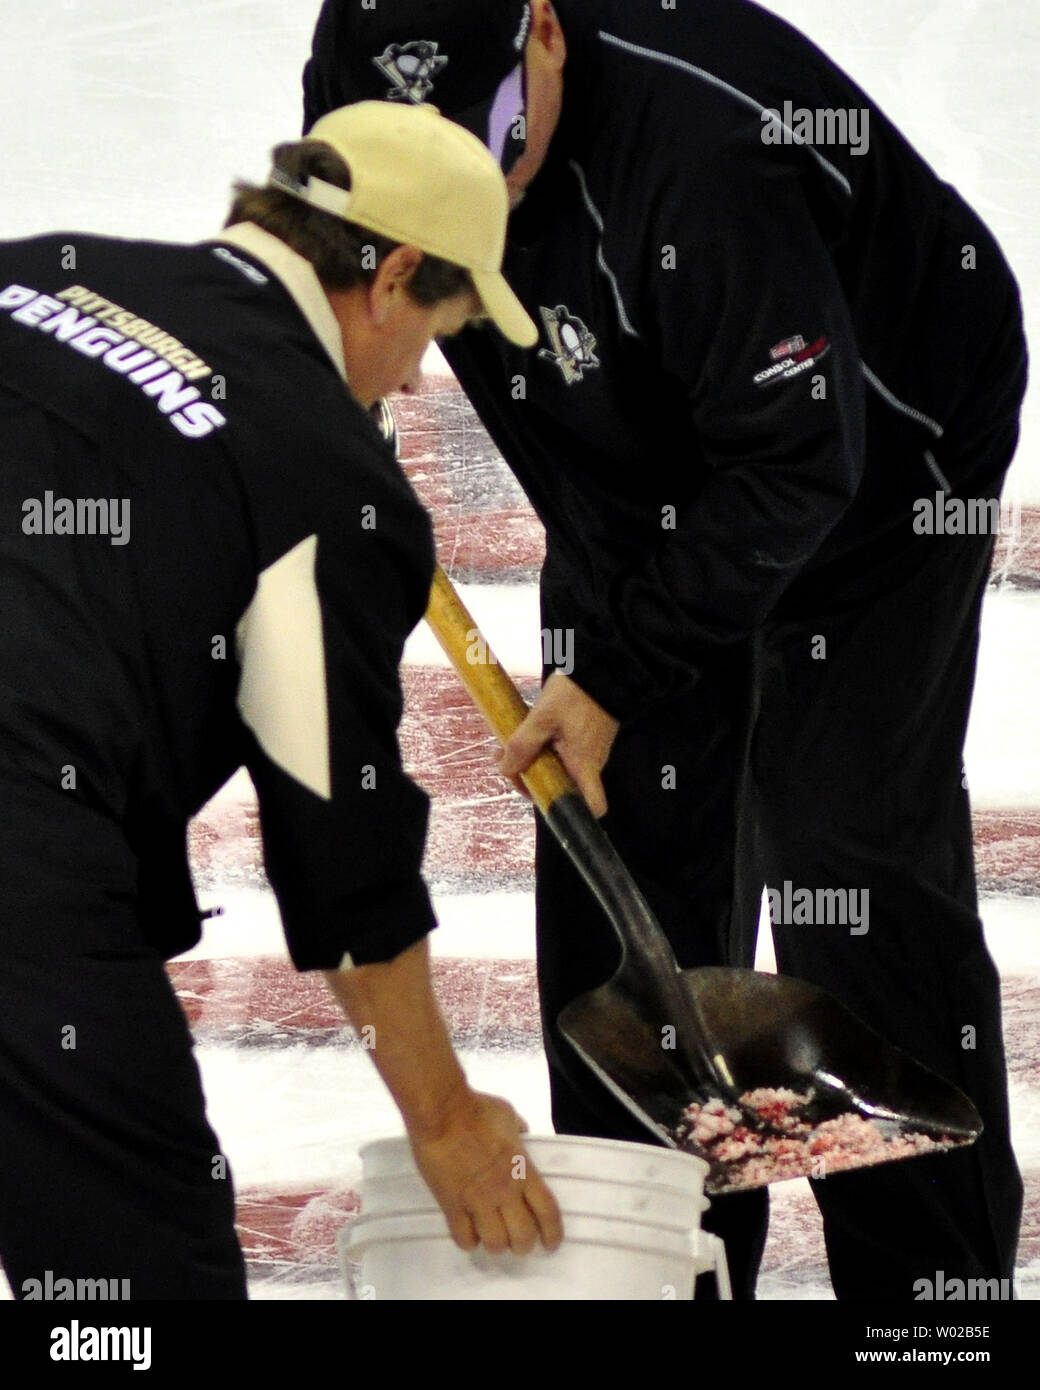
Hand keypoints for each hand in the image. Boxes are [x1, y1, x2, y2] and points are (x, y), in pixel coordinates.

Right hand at [408, 1088, 563, 1255]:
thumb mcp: (507, 1116)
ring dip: (496, 1245)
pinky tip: (470, 1233)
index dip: (553, 1233)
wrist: (442, 1111)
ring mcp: (478, 1200)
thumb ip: (518, 1130)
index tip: (551, 1244)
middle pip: (523, 1236)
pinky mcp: (452, 1205)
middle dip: (523, 1245)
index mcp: (523, 1170)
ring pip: (495, 1243)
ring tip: (492, 1238)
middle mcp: (504, 1191)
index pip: (547, 1212)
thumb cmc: (476, 1108)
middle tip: (518, 1242)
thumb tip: (522, 1134)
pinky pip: (464, 1238)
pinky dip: (469, 1241)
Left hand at [499, 672, 619, 816]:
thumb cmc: (575, 693)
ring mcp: (589, 751)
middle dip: (533, 782)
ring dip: (533, 763)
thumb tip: (505, 770)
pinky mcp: (586, 738)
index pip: (594, 806)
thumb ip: (522, 746)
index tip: (541, 798)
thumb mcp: (542, 718)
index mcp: (585, 764)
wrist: (599, 666)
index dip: (573, 814)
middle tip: (507, 762)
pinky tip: (526, 734)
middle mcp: (591, 763)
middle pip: (564, 790)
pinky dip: (543, 750)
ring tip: (508, 746)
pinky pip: (562, 754)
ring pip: (559, 771)